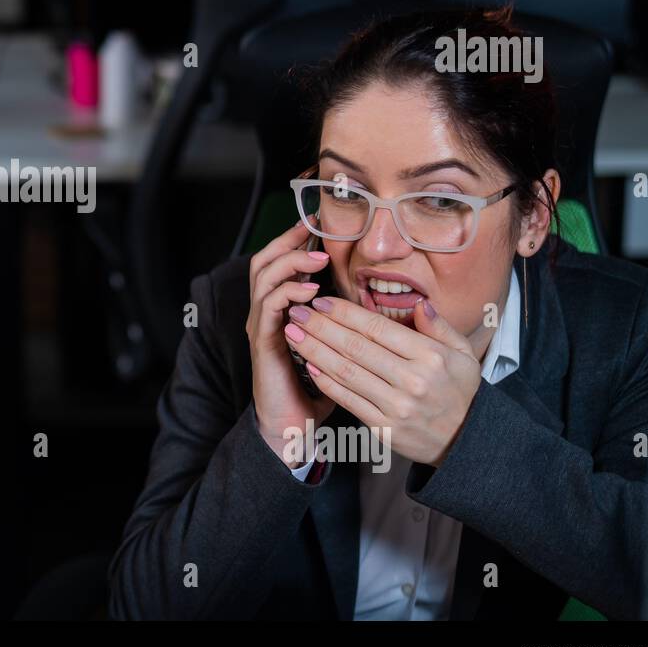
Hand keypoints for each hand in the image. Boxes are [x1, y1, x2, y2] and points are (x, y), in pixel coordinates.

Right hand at [246, 220, 338, 467]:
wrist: (293, 424)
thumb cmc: (316, 387)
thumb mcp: (336, 347)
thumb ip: (349, 323)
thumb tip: (385, 302)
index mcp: (282, 310)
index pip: (281, 263)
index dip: (294, 240)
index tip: (317, 222)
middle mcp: (266, 313)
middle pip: (263, 261)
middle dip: (286, 241)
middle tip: (310, 227)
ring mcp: (262, 326)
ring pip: (264, 278)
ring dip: (290, 263)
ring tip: (316, 256)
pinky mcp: (263, 342)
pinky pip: (270, 308)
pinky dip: (288, 293)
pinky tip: (310, 290)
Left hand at [281, 294, 482, 466]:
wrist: (467, 441)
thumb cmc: (461, 391)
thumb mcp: (463, 354)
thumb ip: (440, 327)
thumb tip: (418, 304)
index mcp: (430, 356)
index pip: (377, 328)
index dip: (344, 312)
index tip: (320, 301)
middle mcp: (412, 380)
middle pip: (355, 347)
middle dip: (320, 326)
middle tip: (296, 311)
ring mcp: (397, 407)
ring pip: (346, 372)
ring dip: (314, 350)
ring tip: (293, 333)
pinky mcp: (385, 429)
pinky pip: (349, 401)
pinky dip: (326, 382)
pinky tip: (308, 365)